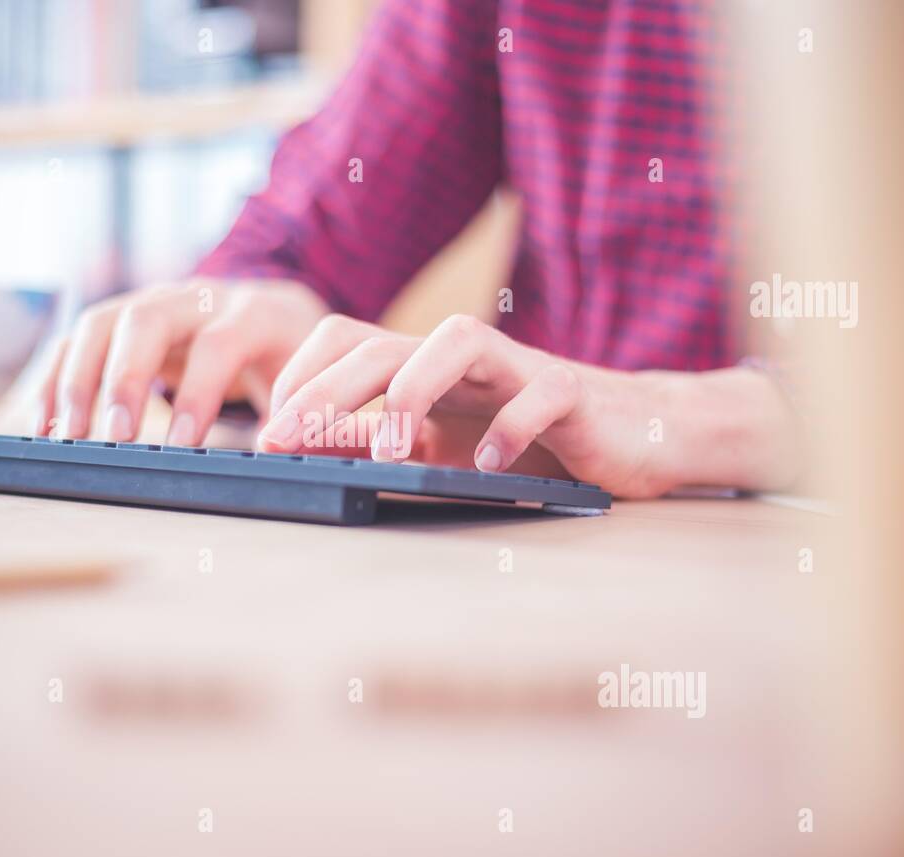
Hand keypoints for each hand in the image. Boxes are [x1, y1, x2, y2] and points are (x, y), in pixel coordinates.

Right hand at [0, 278, 327, 443]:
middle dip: (124, 379)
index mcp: (253, 311)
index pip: (218, 343)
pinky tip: (44, 422)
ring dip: (78, 380)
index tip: (182, 446)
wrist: (278, 312)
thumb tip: (275, 468)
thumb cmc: (292, 359)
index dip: (198, 393)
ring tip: (68, 436)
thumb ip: (295, 416)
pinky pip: (77, 339)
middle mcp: (197, 297)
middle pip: (146, 320)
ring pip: (101, 323)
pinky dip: (55, 377)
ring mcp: (153, 302)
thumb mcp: (309, 380)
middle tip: (115, 439)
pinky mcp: (122, 318)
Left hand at [257, 313, 800, 497]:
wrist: (636, 434)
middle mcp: (464, 359)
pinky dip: (509, 430)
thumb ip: (376, 442)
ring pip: (458, 342)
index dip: (302, 377)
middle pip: (384, 343)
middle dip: (329, 389)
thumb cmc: (531, 441)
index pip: (348, 342)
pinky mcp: (574, 394)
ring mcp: (519, 369)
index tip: (267, 433)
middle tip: (290, 439)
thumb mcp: (441, 447)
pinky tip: (489, 468)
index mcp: (426, 368)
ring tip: (392, 452)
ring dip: (413, 393)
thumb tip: (302, 448)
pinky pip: (539, 396)